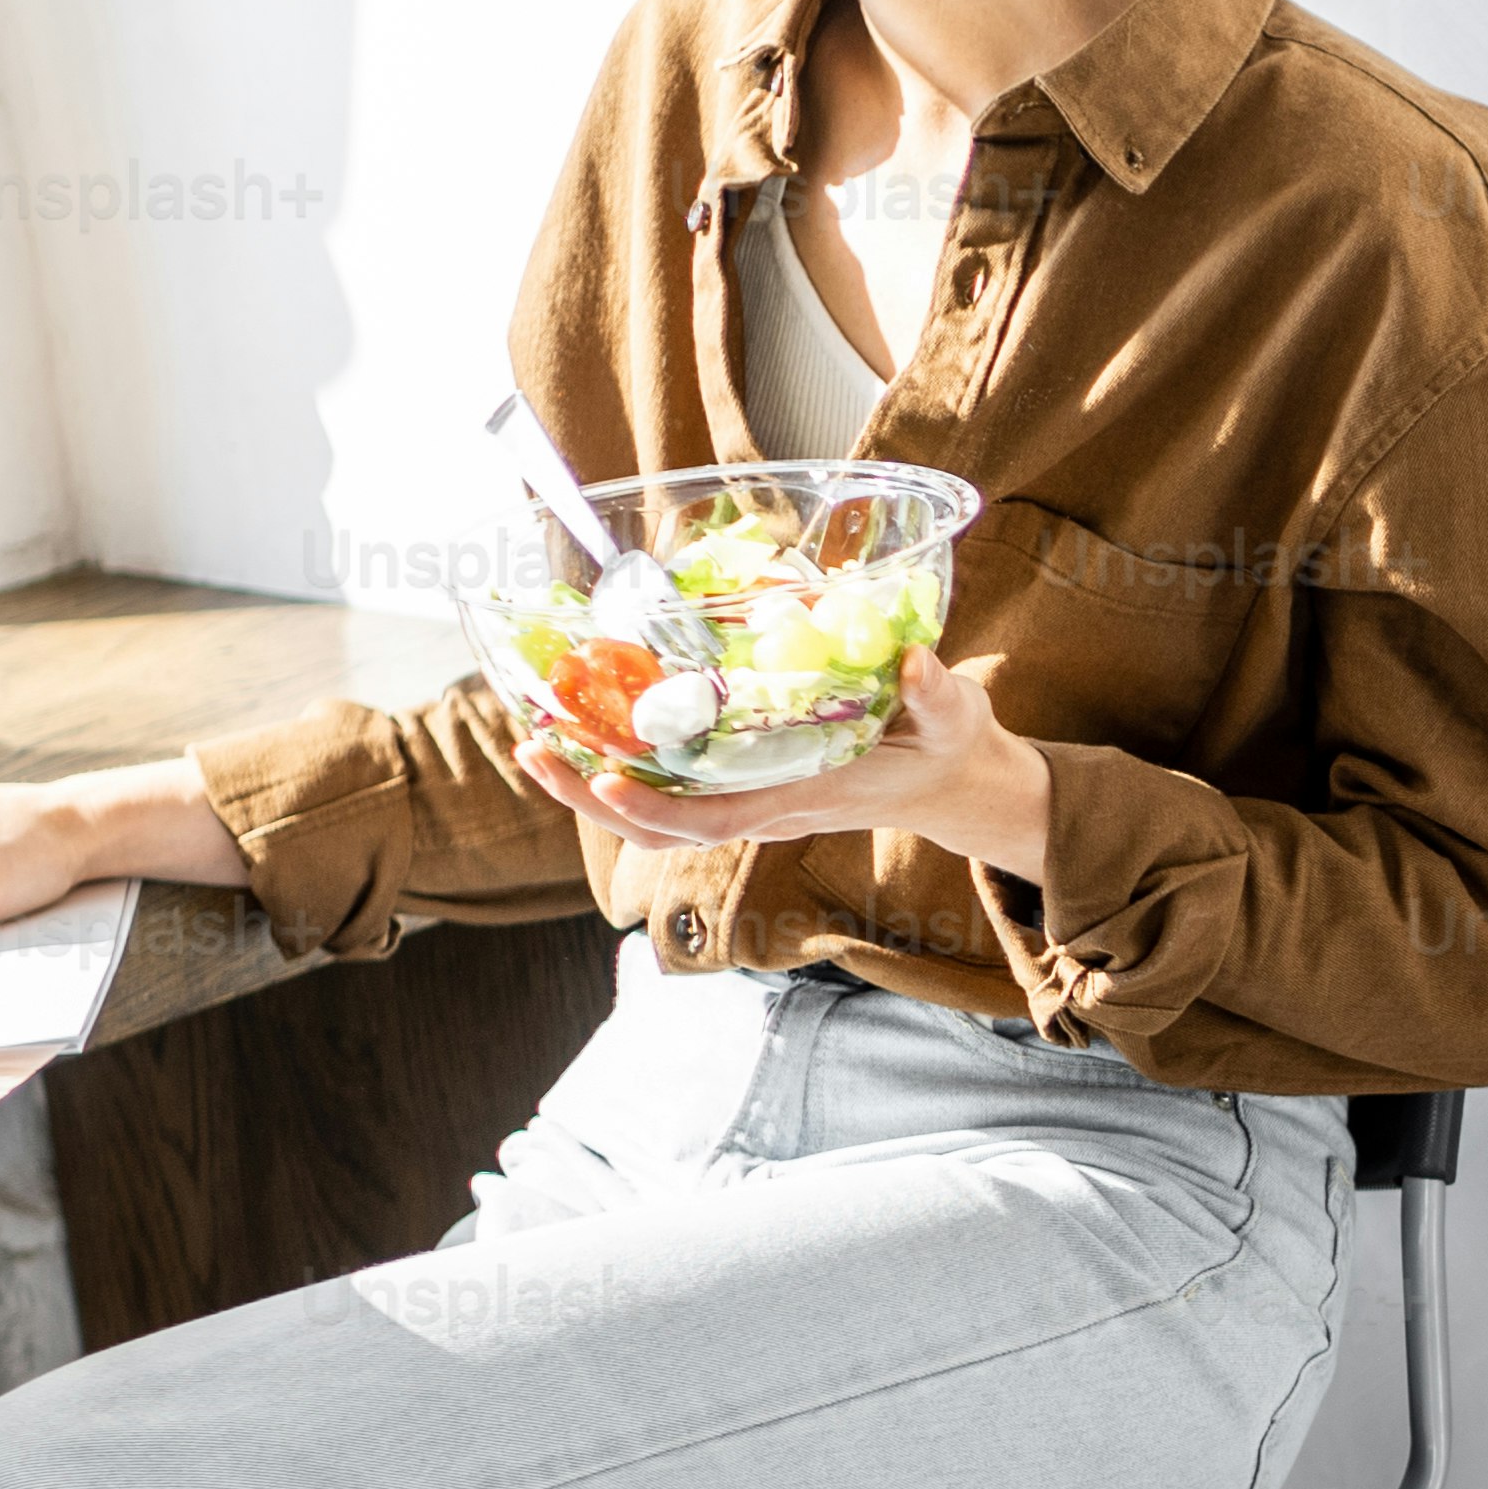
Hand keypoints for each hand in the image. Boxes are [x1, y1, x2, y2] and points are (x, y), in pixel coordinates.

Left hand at [498, 648, 1044, 871]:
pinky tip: (585, 730)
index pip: (717, 819)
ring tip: (535, 742)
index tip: (605, 782)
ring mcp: (751, 800)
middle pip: (661, 825)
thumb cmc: (945, 747)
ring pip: (656, 814)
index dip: (656, 807)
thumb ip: (936, 692)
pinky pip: (670, 790)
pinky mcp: (744, 784)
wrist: (950, 781)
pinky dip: (620, 767)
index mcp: (806, 797)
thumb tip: (913, 663)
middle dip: (591, 798)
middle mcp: (766, 808)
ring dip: (589, 786)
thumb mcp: (953, 717)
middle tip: (534, 749)